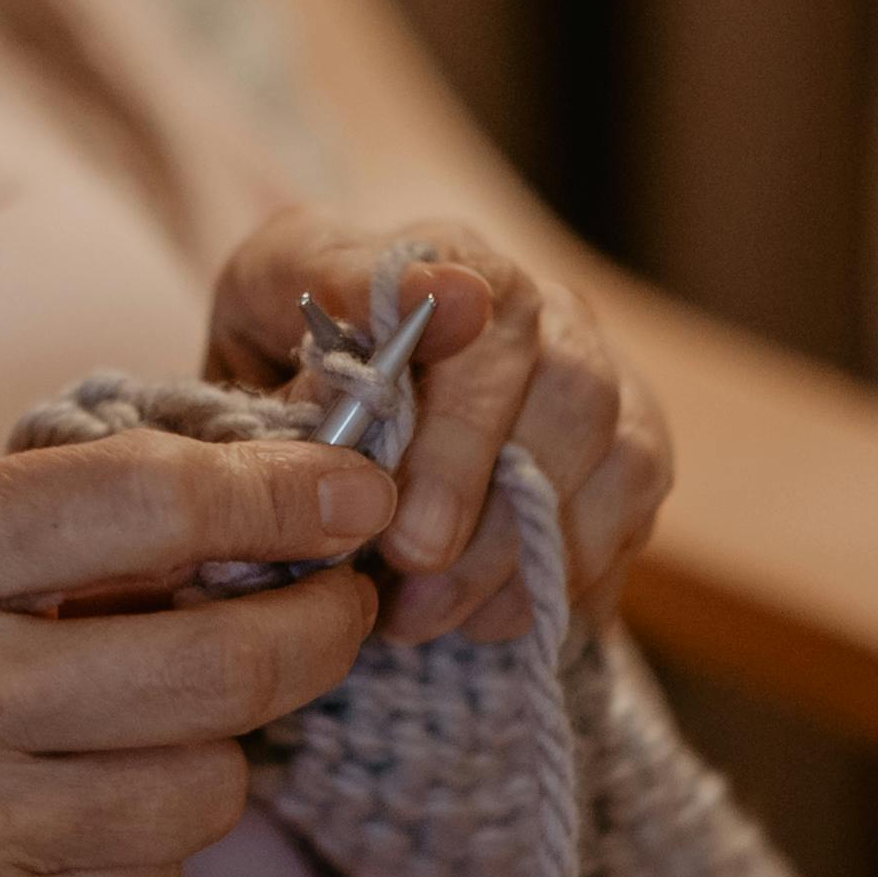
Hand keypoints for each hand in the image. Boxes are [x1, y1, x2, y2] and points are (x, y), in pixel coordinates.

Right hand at [0, 433, 394, 876]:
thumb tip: (225, 507)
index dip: (287, 495)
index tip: (358, 490)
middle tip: (342, 609)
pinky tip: (86, 812)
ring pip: (206, 787)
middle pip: (221, 659)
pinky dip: (149, 845)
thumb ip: (21, 531)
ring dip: (230, 753)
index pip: (151, 501)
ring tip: (182, 721)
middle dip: (320, 631)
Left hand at [206, 213, 671, 642]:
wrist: (348, 437)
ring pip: (605, 440)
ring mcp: (591, 366)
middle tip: (413, 555)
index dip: (446, 295)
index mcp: (414, 259)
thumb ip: (286, 381)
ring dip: (515, 544)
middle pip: (547, 363)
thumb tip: (339, 413)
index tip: (447, 310)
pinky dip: (560, 573)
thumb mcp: (247, 366)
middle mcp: (525, 299)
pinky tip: (484, 617)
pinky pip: (629, 503)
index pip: (446, 262)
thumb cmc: (286, 391)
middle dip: (476, 468)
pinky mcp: (631, 441)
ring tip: (424, 612)